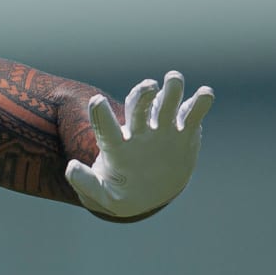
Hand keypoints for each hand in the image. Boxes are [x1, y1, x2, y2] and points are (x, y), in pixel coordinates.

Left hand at [64, 71, 212, 219]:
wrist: (149, 190)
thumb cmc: (121, 191)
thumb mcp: (104, 195)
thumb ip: (88, 184)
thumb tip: (70, 167)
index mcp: (117, 145)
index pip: (107, 128)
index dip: (102, 115)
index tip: (96, 101)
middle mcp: (138, 131)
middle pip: (139, 107)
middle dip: (143, 95)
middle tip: (148, 87)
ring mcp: (162, 129)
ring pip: (166, 103)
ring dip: (170, 91)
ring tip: (173, 79)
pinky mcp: (184, 133)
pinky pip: (193, 114)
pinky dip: (199, 103)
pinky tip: (205, 94)